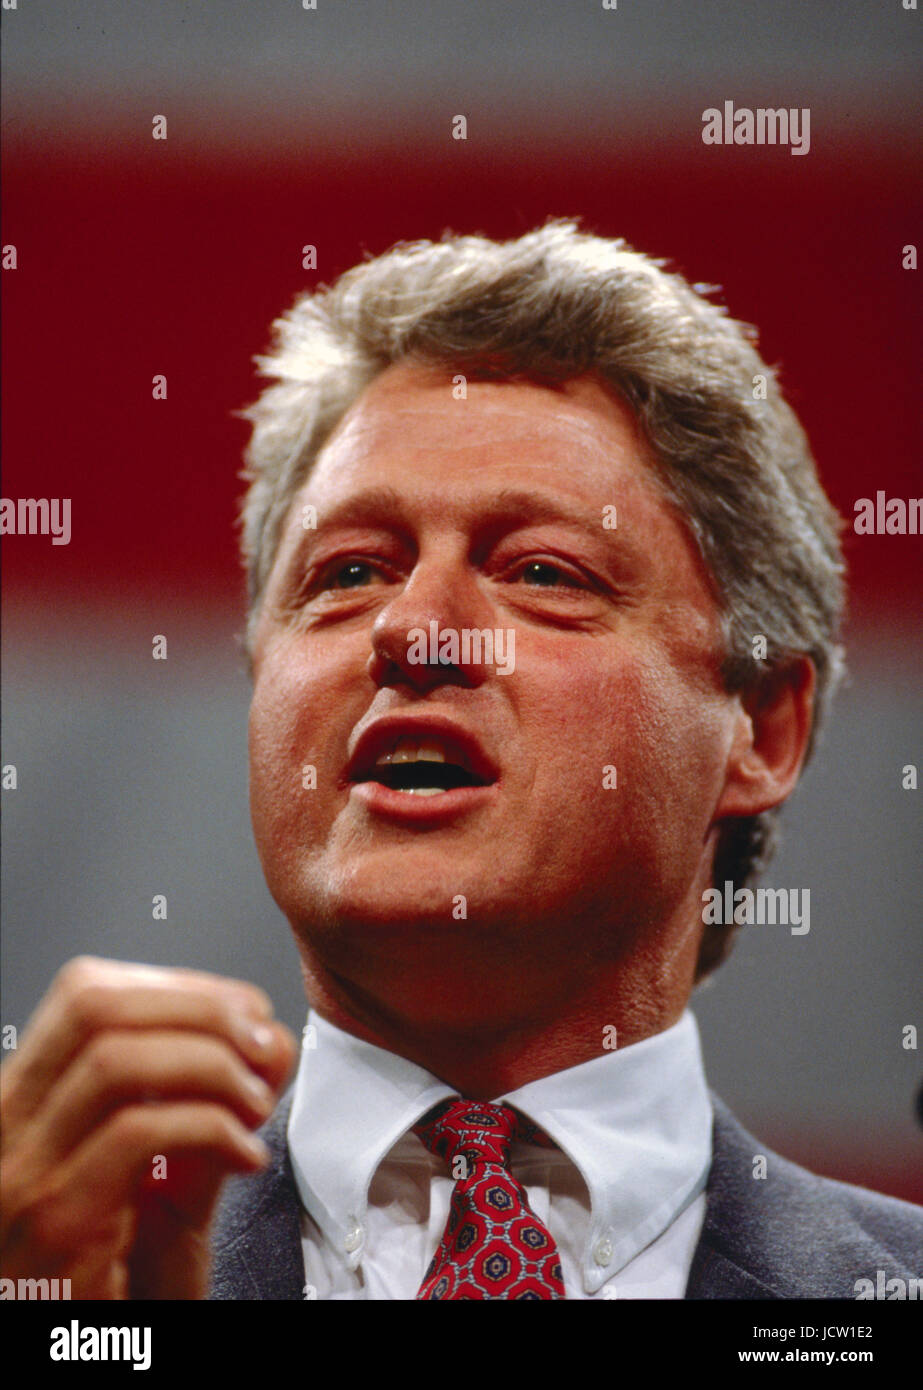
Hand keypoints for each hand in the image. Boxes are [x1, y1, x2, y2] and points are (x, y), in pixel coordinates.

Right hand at [0, 956, 295, 1298]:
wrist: (98, 1342)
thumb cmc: (124, 1264)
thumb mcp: (164, 1161)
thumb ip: (205, 1095)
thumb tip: (267, 1037)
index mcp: (29, 1093)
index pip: (87, 991)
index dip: (180, 986)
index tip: (245, 1011)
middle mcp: (10, 1122)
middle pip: (96, 1008)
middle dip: (198, 1008)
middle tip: (259, 1042)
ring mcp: (24, 1172)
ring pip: (114, 1063)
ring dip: (209, 1066)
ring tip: (257, 1102)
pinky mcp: (57, 1223)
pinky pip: (135, 1137)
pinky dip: (209, 1129)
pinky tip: (244, 1155)